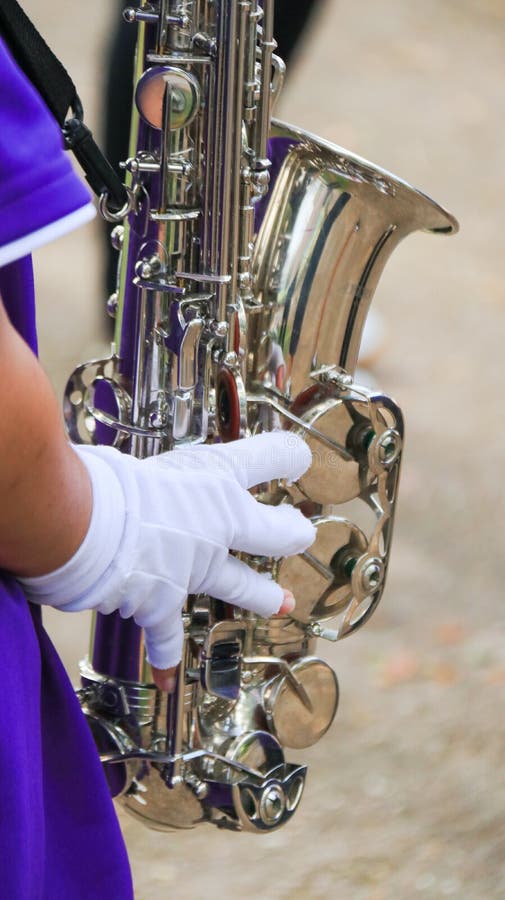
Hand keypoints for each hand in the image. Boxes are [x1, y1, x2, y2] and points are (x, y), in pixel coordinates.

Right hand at [20, 433, 313, 682]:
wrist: (84, 526)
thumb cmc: (105, 481)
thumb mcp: (143, 460)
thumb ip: (157, 477)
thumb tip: (140, 482)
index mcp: (212, 477)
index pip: (263, 459)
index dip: (286, 457)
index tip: (299, 458)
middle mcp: (215, 523)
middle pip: (272, 531)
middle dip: (289, 531)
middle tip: (300, 532)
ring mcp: (196, 567)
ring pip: (241, 584)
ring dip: (262, 594)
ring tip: (282, 603)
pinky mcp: (165, 603)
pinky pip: (167, 636)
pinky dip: (166, 657)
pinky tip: (169, 679)